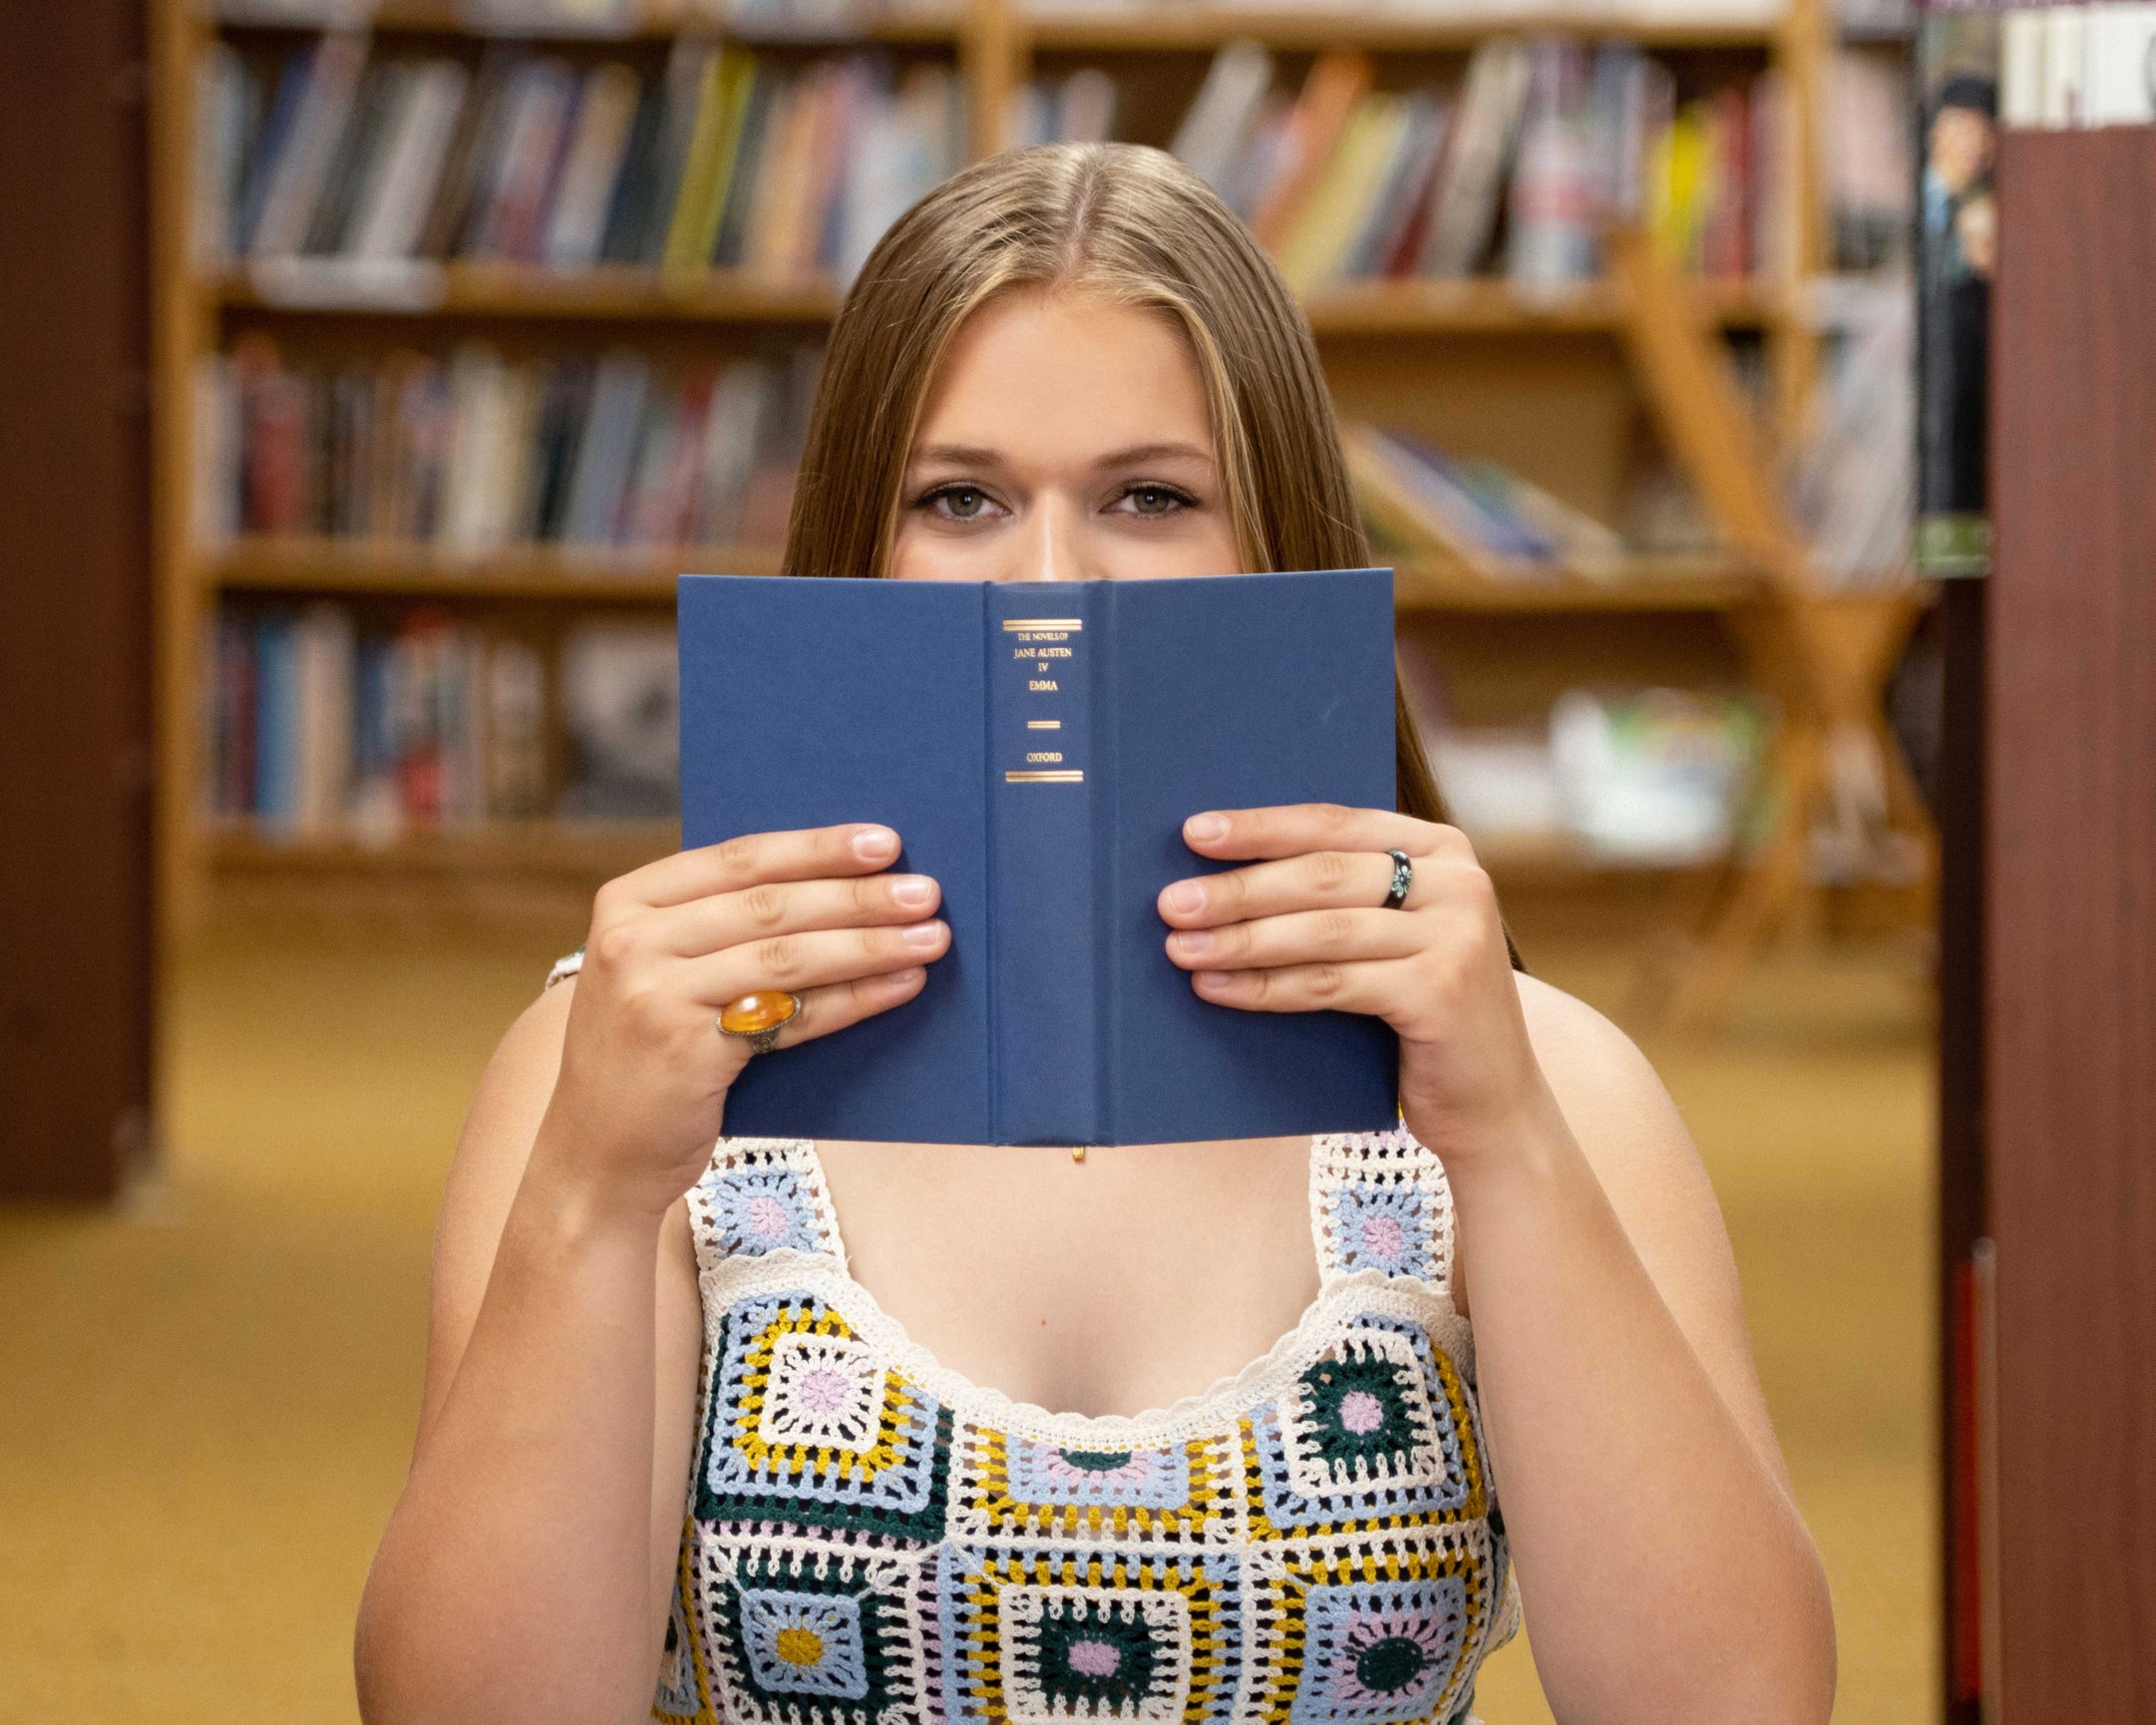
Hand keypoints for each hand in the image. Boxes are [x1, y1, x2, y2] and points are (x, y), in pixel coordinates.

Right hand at [535, 823, 949, 1216]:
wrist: (593, 1157)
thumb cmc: (647, 1054)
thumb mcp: (659, 971)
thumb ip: (717, 927)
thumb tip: (839, 884)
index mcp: (628, 901)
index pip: (739, 858)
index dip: (817, 847)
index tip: (884, 841)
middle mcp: (632, 940)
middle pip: (770, 904)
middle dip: (857, 895)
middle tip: (925, 890)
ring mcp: (654, 995)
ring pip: (786, 958)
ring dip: (869, 944)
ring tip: (931, 937)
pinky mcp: (685, 1052)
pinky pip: (791, 1017)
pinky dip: (853, 999)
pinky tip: (900, 986)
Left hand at [1157, 804, 1550, 1161]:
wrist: (1492, 1104)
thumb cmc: (1419, 1012)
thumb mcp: (1392, 937)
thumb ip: (1341, 898)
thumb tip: (1220, 875)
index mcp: (1442, 849)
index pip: (1336, 823)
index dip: (1262, 826)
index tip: (1196, 832)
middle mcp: (1459, 882)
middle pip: (1323, 874)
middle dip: (1239, 887)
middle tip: (1171, 902)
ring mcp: (1456, 937)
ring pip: (1322, 930)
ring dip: (1242, 938)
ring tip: (1181, 948)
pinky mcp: (1441, 992)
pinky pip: (1331, 984)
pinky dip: (1266, 986)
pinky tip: (1218, 988)